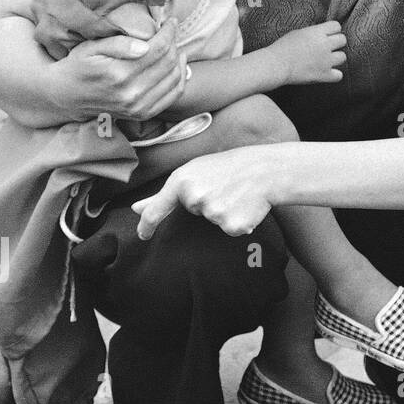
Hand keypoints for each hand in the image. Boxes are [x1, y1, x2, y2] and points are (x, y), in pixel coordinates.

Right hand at [51, 18, 185, 121]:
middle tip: (171, 32)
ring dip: (179, 59)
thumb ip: (118, 44)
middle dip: (174, 43)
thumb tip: (145, 45)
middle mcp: (132, 93)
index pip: (158, 49)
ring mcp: (139, 107)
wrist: (66, 97)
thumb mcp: (91, 48)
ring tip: (173, 46)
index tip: (171, 22)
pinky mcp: (143, 114)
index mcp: (119, 74)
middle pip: (168, 62)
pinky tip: (177, 65)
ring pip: (174, 78)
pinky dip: (180, 78)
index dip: (169, 32)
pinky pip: (174, 95)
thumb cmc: (78, 67)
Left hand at [132, 147, 272, 239]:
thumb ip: (163, 195)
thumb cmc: (230, 167)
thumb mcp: (195, 171)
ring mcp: (213, 212)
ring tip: (236, 194)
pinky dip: (236, 222)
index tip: (142, 235)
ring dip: (222, 213)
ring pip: (211, 222)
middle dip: (206, 203)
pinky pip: (228, 230)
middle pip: (193, 213)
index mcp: (182, 181)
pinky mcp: (230, 225)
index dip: (146, 225)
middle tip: (223, 187)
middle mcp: (194, 197)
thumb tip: (136, 208)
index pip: (156, 209)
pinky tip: (244, 206)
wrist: (267, 170)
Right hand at [266, 20, 345, 85]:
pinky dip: (333, 75)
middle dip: (336, 43)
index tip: (326, 35)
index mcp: (317, 32)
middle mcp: (324, 45)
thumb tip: (324, 33)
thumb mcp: (298, 33)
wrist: (276, 64)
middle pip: (343, 40)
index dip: (332, 31)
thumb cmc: (282, 48)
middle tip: (326, 48)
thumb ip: (314, 33)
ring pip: (343, 57)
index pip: (336, 26)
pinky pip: (339, 75)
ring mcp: (326, 60)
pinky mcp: (324, 74)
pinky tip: (326, 73)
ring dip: (335, 58)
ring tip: (325, 60)